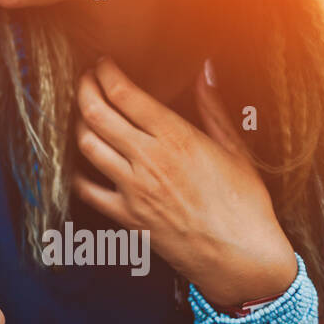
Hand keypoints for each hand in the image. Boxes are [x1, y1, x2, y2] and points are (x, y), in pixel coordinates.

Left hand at [72, 56, 296, 307]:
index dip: (105, 72)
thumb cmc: (245, 205)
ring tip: (85, 114)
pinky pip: (87, 190)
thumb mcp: (236, 150)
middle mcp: (149, 159)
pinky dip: (78, 173)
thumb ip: (212, 109)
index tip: (102, 64)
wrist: (242, 258)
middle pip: (96, 113)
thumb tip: (205, 73)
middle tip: (85, 79)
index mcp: (176, 138)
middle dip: (84, 89)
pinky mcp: (126, 217)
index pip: (124, 94)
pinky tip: (82, 163)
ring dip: (80, 124)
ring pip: (87, 145)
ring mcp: (134, 189)